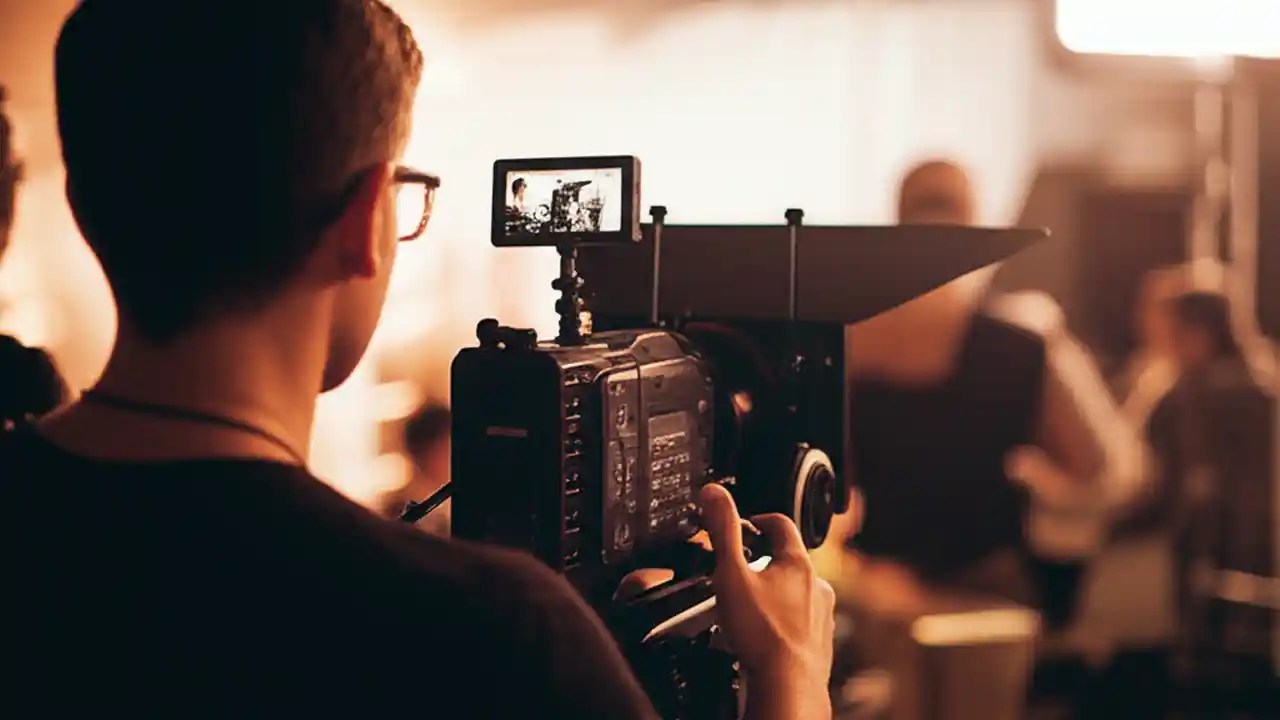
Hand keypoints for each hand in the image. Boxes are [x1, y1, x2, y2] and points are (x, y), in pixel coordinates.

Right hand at [700, 483, 834, 719]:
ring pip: (796, 592)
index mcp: (797, 563)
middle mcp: (816, 585)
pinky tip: (764, 634)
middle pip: (788, 560)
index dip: (760, 520)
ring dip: (775, 593)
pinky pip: (801, 621)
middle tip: (738, 573)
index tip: (747, 525)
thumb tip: (714, 494)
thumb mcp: (731, 574)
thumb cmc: (763, 634)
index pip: (781, 525)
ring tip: (748, 608)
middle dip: (763, 562)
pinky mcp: (820, 641)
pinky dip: (783, 621)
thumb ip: (722, 531)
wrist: (789, 684)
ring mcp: (822, 614)